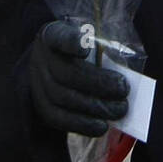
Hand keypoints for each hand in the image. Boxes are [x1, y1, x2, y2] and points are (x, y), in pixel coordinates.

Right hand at [29, 21, 128, 136]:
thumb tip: (126, 75)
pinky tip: (101, 126)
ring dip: (93, 107)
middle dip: (98, 84)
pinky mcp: (39, 103)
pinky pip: (56, 117)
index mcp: (54, 35)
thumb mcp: (93, 41)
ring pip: (60, 98)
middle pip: (65, 73)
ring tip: (119, 110)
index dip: (71, 42)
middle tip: (124, 90)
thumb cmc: (87, 50)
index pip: (59, 36)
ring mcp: (36, 81)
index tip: (85, 48)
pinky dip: (80, 124)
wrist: (58, 63)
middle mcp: (41, 57)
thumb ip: (106, 51)